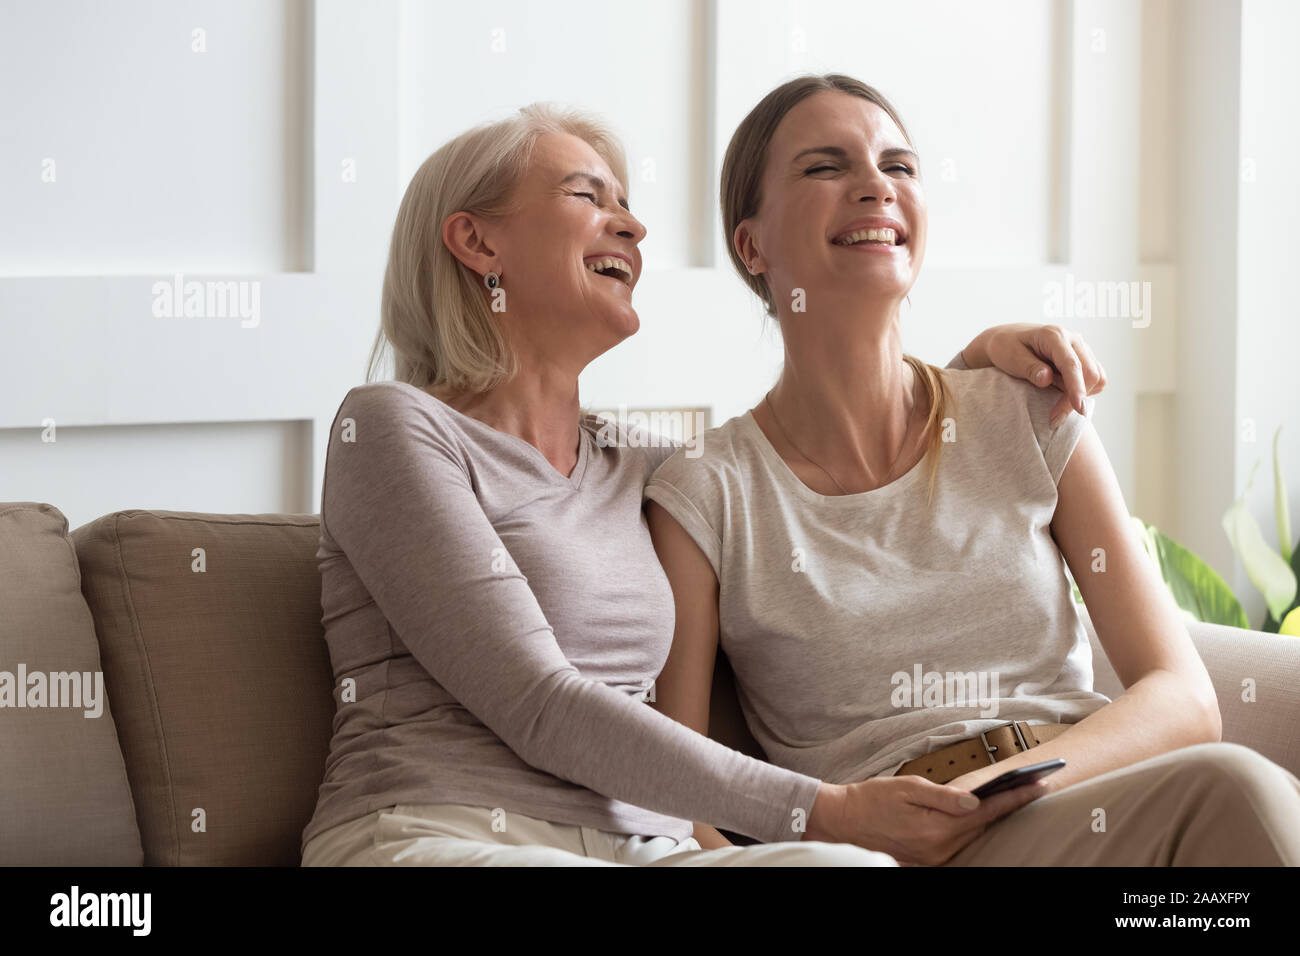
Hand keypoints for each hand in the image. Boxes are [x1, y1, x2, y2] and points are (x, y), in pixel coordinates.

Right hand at [806, 776, 1048, 866]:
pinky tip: (981, 814)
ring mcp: (934, 858)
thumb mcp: (907, 788)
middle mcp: (939, 850)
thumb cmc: (872, 799)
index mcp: (936, 829)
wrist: (844, 820)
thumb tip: (976, 800)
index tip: (1039, 784)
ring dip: (993, 816)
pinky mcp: (927, 860)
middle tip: (1036, 785)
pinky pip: (958, 842)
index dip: (1015, 797)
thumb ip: (944, 796)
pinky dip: (972, 827)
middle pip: (984, 825)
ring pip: (973, 835)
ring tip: (1015, 796)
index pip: (986, 812)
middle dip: (1010, 805)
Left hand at [962, 323, 1106, 425]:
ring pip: (1096, 378)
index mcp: (1054, 336)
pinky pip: (1095, 379)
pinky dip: (1083, 391)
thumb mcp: (1010, 357)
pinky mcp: (1084, 359)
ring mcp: (1081, 349)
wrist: (1008, 340)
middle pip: (1090, 373)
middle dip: (1076, 399)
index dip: (1076, 387)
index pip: (1072, 364)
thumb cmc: (1006, 348)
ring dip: (1080, 395)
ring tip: (1052, 395)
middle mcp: (1073, 339)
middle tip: (1054, 418)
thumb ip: (1029, 368)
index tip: (1077, 408)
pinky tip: (1062, 391)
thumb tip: (1047, 378)